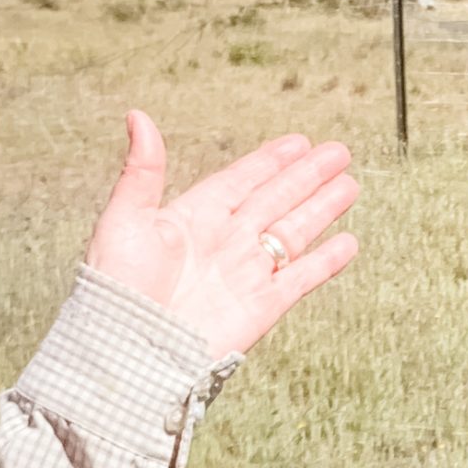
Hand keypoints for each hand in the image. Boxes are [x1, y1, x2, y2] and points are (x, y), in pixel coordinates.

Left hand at [83, 112, 358, 358]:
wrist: (130, 351)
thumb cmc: (117, 288)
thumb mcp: (125, 219)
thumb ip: (142, 170)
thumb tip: (137, 115)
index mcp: (193, 218)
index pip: (242, 180)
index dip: (271, 161)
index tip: (299, 142)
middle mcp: (224, 243)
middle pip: (276, 200)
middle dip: (308, 176)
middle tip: (339, 151)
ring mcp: (245, 275)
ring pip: (294, 233)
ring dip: (322, 209)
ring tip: (350, 184)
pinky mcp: (262, 307)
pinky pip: (301, 278)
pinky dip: (326, 261)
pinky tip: (347, 243)